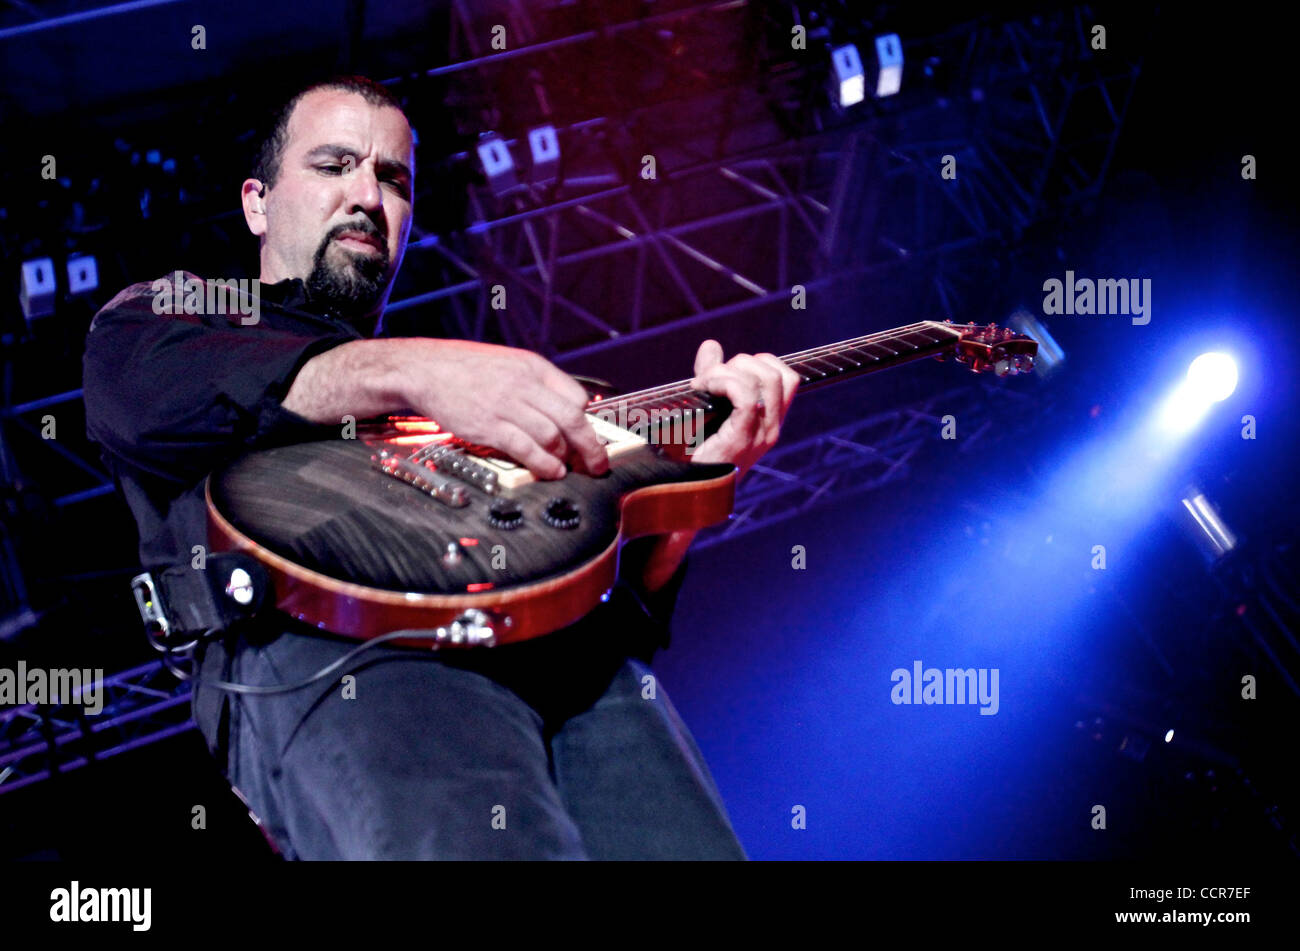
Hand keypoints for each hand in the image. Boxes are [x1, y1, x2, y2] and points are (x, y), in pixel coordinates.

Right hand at [401, 339, 607, 479]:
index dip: (586, 421)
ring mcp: (507, 405)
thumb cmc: (464, 369)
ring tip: (566, 469)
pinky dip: (544, 464)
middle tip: (598, 464)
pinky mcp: (489, 426)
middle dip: (591, 446)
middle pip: (573, 419)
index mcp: (533, 366)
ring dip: (565, 458)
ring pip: (553, 436)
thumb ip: (534, 384)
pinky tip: (550, 472)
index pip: (576, 396)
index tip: (587, 436)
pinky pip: (526, 449)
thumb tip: (559, 411)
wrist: (423, 369)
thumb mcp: (508, 363)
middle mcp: (524, 384)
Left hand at [687, 339, 799, 480]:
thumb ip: (712, 376)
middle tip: (710, 380)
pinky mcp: (742, 439)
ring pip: (765, 380)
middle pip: (778, 373)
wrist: (685, 495)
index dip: (760, 362)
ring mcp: (759, 435)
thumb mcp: (706, 407)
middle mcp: (771, 428)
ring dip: (730, 371)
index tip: (727, 372)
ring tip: (704, 385)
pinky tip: (704, 389)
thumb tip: (711, 345)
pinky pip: (746, 396)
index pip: (788, 378)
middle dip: (741, 363)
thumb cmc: (693, 454)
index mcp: (768, 422)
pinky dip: (724, 381)